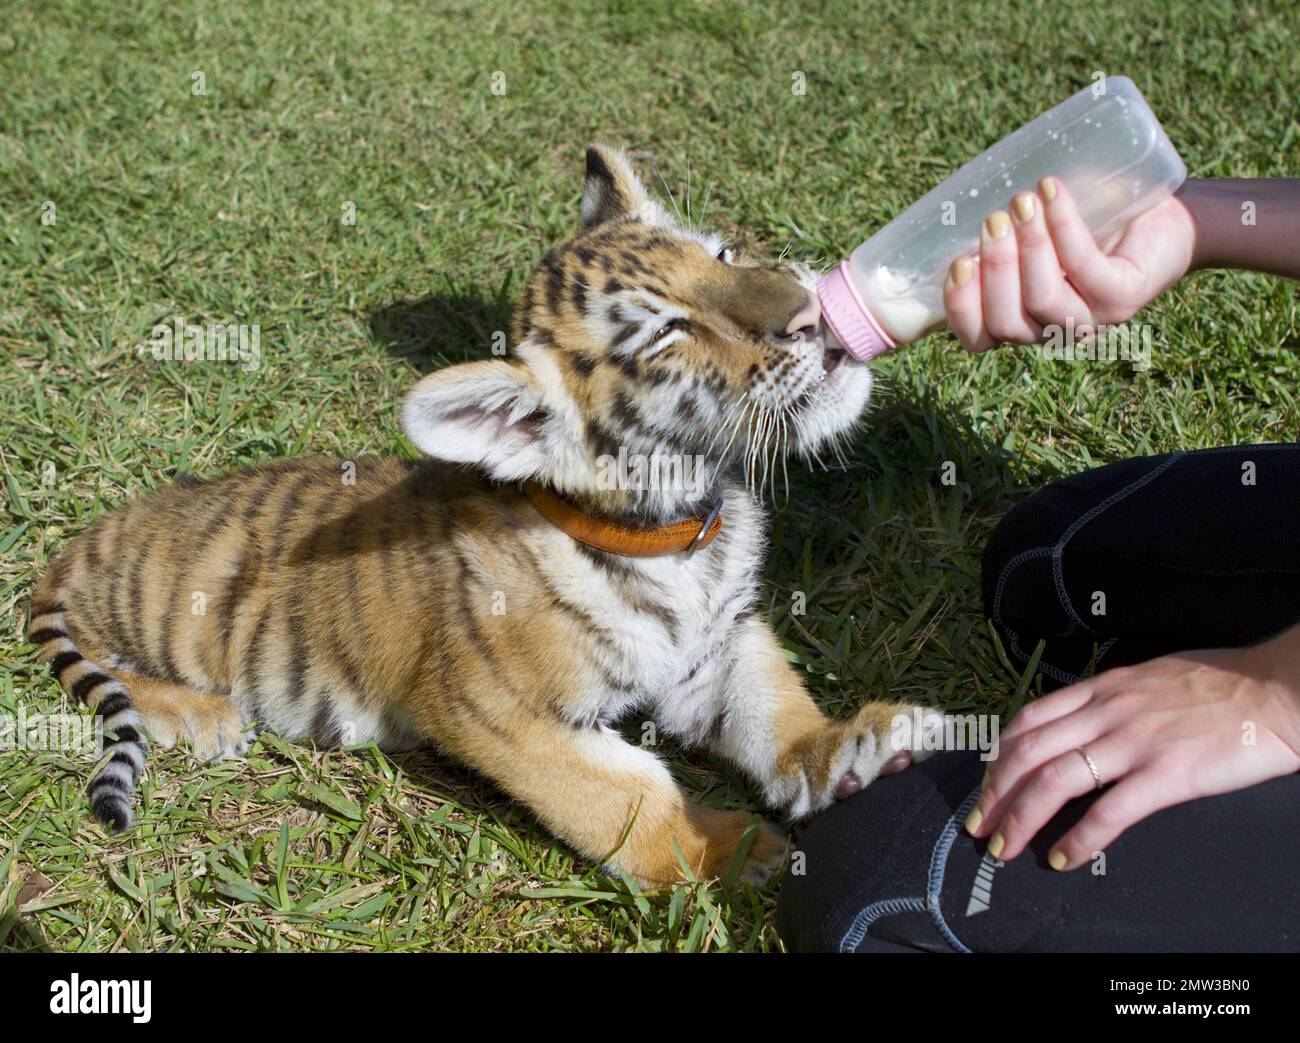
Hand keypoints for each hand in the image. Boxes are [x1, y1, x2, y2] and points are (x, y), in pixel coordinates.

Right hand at [943, 177, 1196, 351]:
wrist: (1172, 217)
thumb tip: (954, 210)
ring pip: (1042, 300)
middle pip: (1006, 324)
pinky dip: (1063, 227)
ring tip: (1024, 201)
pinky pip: (1082, 267)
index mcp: (1026, 320)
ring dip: (1028, 247)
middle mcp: (1055, 329)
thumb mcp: (1038, 230)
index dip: (960, 309)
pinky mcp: (1124, 296)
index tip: (957, 263)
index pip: (979, 339)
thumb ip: (1001, 234)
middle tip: (993, 219)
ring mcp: (1093, 319)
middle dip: (994, 268)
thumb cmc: (1095, 220)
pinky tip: (1052, 193)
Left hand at [965, 628, 1299, 869]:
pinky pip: (1109, 811)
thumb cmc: (1222, 682)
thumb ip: (1113, 699)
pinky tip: (1064, 858)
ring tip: (1005, 847)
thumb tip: (1086, 719)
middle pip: (1028, 752)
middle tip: (980, 824)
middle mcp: (1107, 712)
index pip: (1029, 719)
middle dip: (994, 793)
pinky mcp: (1165, 774)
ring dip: (1021, 818)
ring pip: (1054, 781)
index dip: (998, 754)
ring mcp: (1133, 742)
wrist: (1275, 689)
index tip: (985, 782)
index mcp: (1103, 688)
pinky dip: (1079, 839)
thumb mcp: (1150, 677)